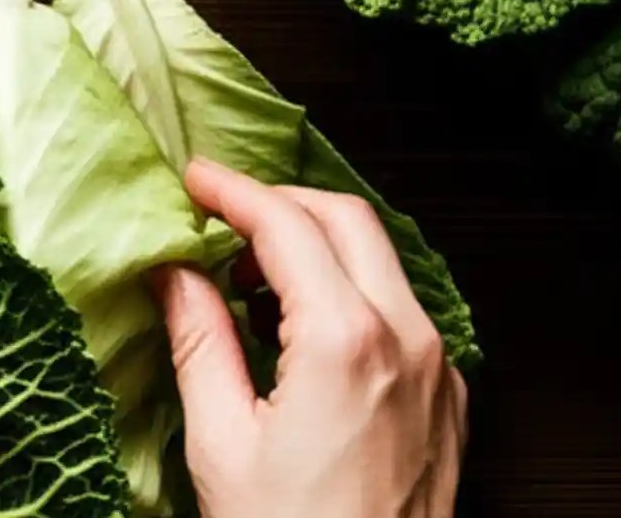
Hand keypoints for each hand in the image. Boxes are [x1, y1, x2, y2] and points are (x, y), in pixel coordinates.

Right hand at [157, 160, 467, 517]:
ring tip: (249, 282)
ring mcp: (436, 367)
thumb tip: (174, 273)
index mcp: (344, 342)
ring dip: (314, 246)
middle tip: (219, 217)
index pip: (285, 226)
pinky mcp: (446, 396)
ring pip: (379, 259)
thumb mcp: (221, 442)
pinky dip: (348, 290)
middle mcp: (405, 339)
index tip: (194, 179)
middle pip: (345, 219)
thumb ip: (198, 340)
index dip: (232, 191)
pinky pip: (400, 309)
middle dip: (278, 203)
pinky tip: (301, 329)